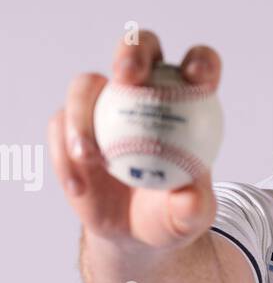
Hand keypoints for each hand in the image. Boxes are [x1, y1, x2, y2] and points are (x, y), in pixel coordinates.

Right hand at [48, 31, 220, 251]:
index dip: (201, 61)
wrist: (133, 232)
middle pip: (140, 51)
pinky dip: (65, 155)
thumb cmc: (170, 214)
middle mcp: (143, 91)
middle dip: (133, 52)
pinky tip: (78, 186)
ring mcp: (103, 105)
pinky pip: (61, 127)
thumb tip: (189, 198)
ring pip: (86, 85)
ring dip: (83, 112)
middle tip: (127, 76)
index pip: (198, 67)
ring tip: (89, 154)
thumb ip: (194, 208)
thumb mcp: (189, 218)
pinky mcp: (70, 126)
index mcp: (186, 101)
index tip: (197, 77)